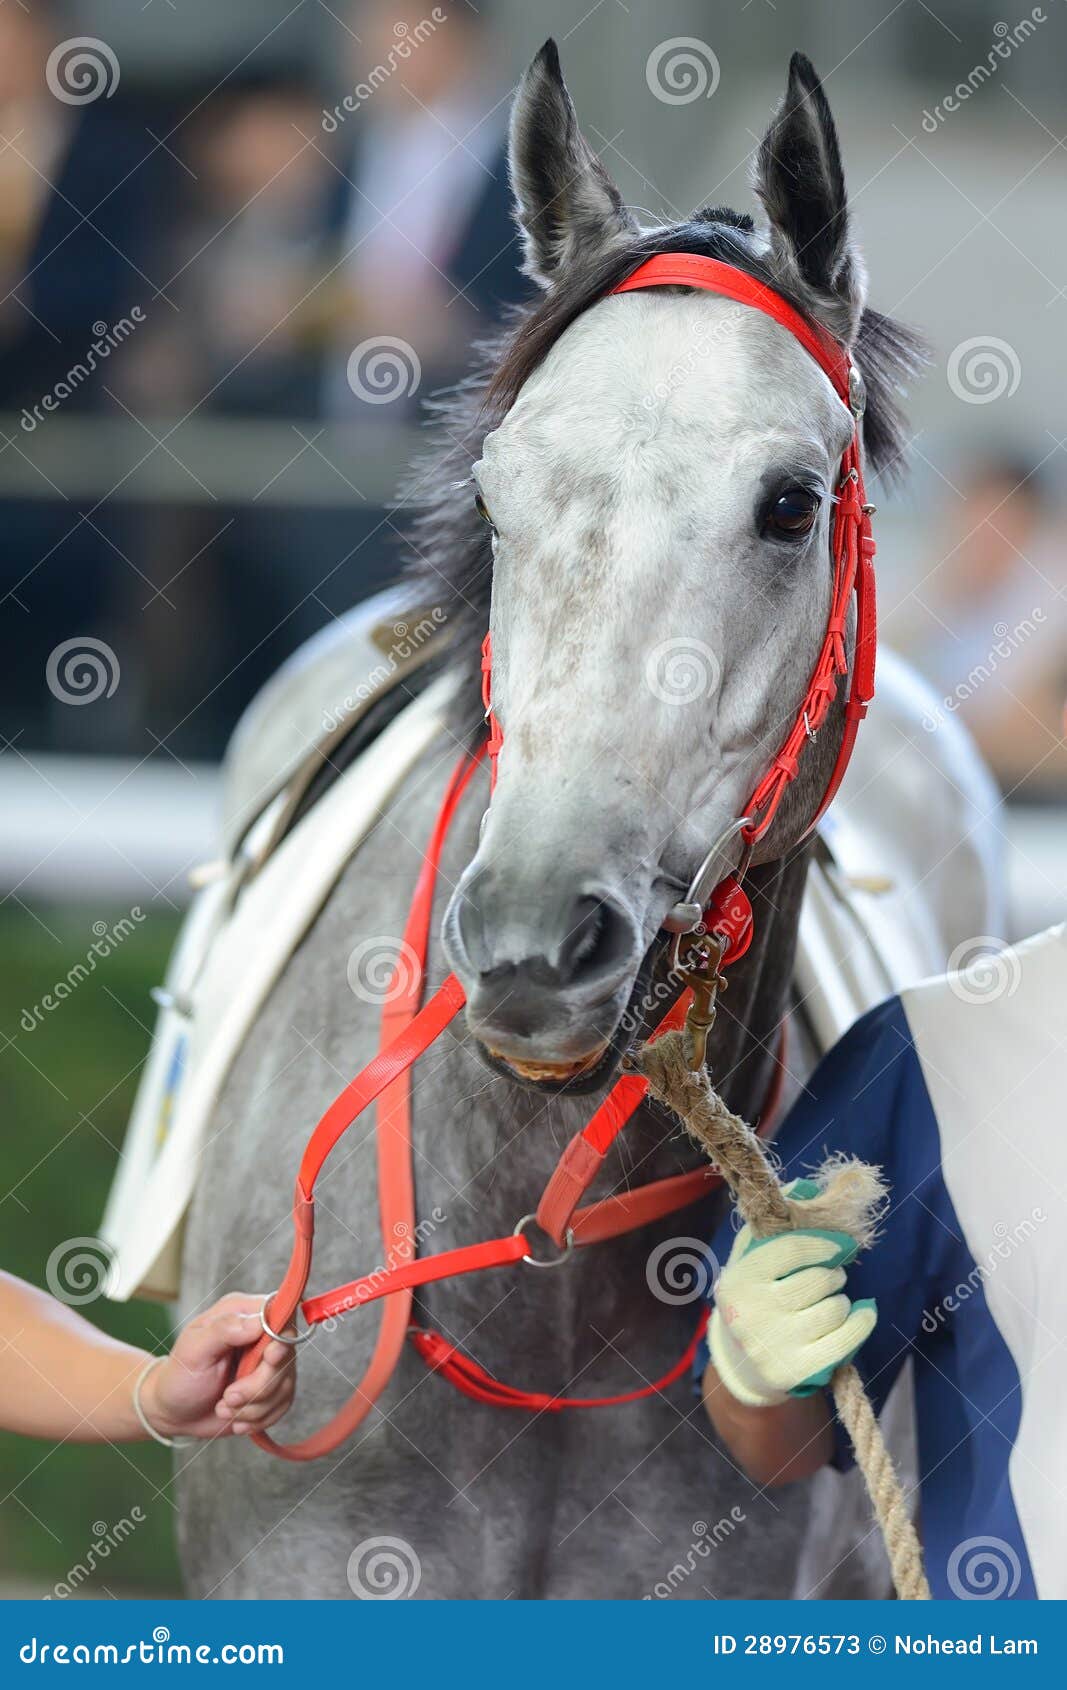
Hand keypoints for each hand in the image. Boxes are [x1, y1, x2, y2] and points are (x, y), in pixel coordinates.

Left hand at [140, 1293, 295, 1438]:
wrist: (173, 1412)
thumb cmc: (179, 1376)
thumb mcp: (193, 1350)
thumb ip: (224, 1329)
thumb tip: (258, 1322)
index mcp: (243, 1313)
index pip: (281, 1316)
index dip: (281, 1338)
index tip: (269, 1359)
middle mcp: (261, 1336)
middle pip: (286, 1356)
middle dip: (259, 1385)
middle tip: (228, 1396)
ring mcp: (269, 1364)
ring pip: (285, 1385)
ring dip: (253, 1406)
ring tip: (224, 1406)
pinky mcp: (272, 1390)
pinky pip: (282, 1405)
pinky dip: (257, 1418)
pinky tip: (235, 1417)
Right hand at [710, 1183, 876, 1407]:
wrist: (744, 1364)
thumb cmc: (756, 1299)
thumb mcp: (753, 1262)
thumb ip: (774, 1226)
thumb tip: (804, 1187)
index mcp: (739, 1279)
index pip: (791, 1248)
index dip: (823, 1243)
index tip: (840, 1245)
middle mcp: (751, 1314)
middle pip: (819, 1280)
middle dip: (832, 1275)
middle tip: (825, 1280)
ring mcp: (774, 1345)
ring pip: (835, 1308)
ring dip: (841, 1301)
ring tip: (826, 1304)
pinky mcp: (796, 1372)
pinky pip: (847, 1338)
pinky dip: (861, 1322)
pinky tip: (862, 1314)